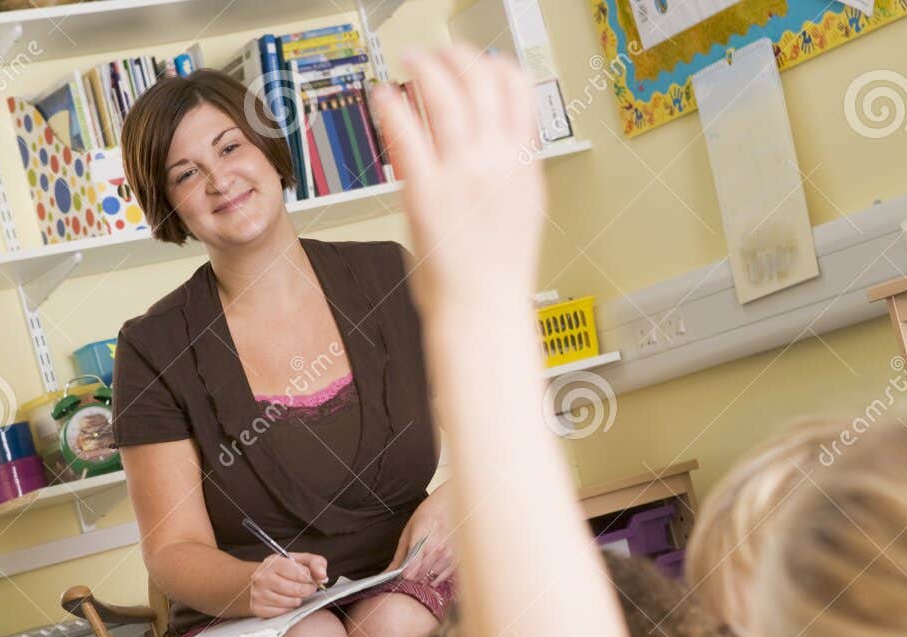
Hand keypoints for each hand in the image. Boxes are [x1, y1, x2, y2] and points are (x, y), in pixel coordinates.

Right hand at [248, 553, 327, 616]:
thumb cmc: (285, 570)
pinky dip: (289, 608)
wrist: (264, 579)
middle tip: (307, 588)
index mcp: (273, 562)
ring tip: (296, 594)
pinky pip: (283, 612)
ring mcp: (258, 594)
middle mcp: (262, 577)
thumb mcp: (302, 560)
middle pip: (296, 590)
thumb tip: (322, 576)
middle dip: (307, 590)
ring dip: (298, 600)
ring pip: (290, 603)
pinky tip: (287, 600)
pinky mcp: (258, 608)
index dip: (310, 578)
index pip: (300, 573)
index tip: (310, 578)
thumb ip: (316, 563)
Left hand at [370, 45, 543, 311]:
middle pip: (480, 81)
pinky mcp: (426, 194)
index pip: (519, 89)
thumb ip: (508, 170)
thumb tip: (493, 142)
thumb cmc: (496, 275)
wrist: (484, 313)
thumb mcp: (520, 210)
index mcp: (523, 165)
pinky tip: (383, 95)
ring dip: (423, 67)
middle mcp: (496, 163)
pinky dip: (393, 105)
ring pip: (444, 96)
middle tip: (435, 54)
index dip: (495, 64)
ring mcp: (462, 176)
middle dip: (456, 56)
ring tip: (408, 60)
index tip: (478, 60)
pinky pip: (406, 134)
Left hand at [390, 489, 455, 584]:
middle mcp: (436, 550)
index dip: (404, 576)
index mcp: (421, 540)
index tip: (400, 577)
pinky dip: (435, 578)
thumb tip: (388, 573)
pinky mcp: (456, 559)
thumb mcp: (408, 534)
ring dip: (423, 577)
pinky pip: (443, 577)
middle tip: (407, 574)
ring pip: (430, 577)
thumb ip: (399, 557)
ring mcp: (447, 555)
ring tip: (420, 568)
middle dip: (411, 577)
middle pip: (419, 575)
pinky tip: (431, 573)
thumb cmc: (426, 518)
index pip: (411, 567)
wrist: (448, 507)